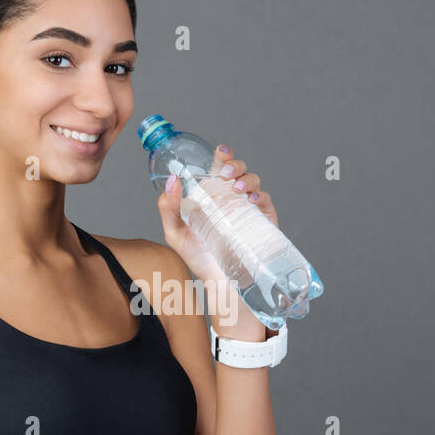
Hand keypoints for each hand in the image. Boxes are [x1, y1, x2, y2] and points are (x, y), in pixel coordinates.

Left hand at [155, 143, 278, 287]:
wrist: (220, 282)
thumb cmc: (199, 258)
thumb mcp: (176, 233)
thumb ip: (168, 208)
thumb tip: (172, 180)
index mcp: (212, 195)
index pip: (219, 167)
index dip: (223, 155)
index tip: (220, 153)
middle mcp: (231, 198)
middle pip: (238, 169)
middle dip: (234, 164)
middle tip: (225, 174)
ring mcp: (248, 208)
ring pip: (253, 181)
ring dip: (246, 179)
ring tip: (236, 188)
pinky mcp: (264, 220)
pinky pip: (265, 201)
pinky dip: (259, 195)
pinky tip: (251, 200)